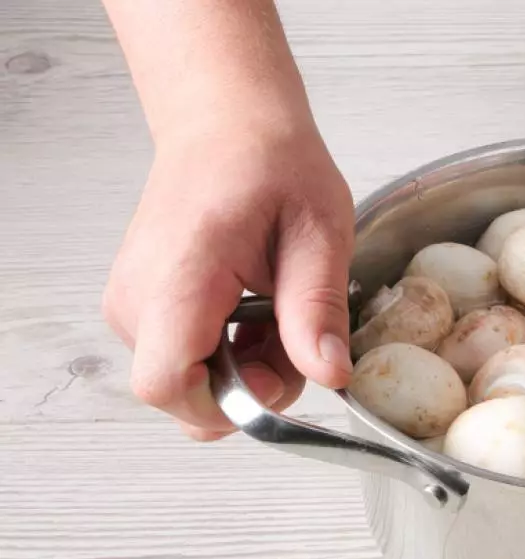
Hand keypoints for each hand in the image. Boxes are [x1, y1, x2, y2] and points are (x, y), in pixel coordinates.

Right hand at [102, 118, 355, 439]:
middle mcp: (137, 298)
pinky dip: (229, 354)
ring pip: (186, 383)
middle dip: (250, 389)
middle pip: (181, 395)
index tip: (275, 375)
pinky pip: (182, 360)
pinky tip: (260, 314)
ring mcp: (132, 305)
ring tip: (282, 315)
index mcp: (177, 276)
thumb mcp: (319, 234)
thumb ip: (317, 310)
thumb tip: (329, 375)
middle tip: (296, 340)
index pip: (166, 384)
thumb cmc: (270, 163)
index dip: (226, 404)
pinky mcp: (141, 308)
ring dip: (245, 371)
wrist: (227, 124)